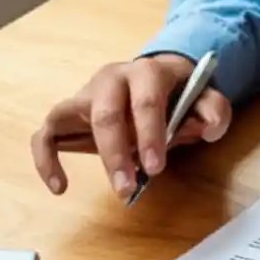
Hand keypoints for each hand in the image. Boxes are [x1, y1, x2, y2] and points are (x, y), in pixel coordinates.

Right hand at [32, 54, 231, 196]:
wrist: (159, 79)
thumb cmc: (180, 94)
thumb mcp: (206, 97)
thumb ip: (214, 109)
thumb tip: (209, 126)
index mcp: (146, 71)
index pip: (145, 100)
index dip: (149, 134)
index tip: (155, 167)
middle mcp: (111, 78)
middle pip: (105, 114)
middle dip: (116, 154)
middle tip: (128, 188)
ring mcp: (86, 94)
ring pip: (69, 118)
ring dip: (86, 157)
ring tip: (109, 188)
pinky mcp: (69, 113)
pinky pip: (46, 134)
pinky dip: (45, 159)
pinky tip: (60, 187)